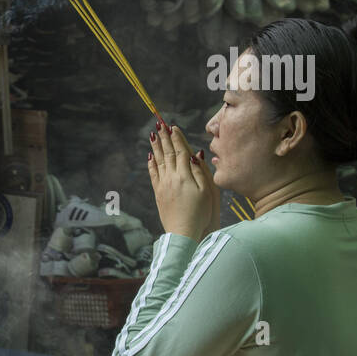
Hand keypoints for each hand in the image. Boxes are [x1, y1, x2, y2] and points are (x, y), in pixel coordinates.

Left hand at [148, 121, 215, 240]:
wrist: (182, 232)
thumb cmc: (200, 213)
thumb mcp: (206, 192)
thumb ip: (200, 171)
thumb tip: (195, 153)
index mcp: (185, 176)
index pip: (180, 151)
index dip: (177, 138)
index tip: (173, 126)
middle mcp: (171, 178)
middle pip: (168, 153)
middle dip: (164, 137)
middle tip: (159, 124)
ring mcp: (163, 185)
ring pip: (158, 161)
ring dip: (156, 146)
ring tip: (153, 135)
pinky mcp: (158, 193)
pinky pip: (153, 174)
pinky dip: (151, 164)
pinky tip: (150, 157)